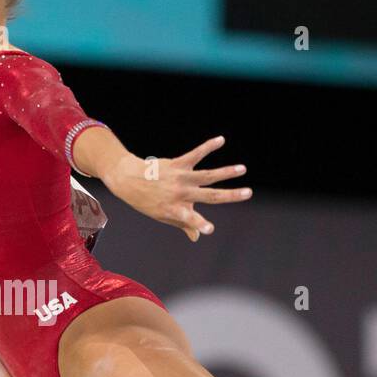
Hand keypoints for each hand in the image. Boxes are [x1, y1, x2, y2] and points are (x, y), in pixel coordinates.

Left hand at [104, 136, 250, 241]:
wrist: (128, 180)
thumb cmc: (147, 201)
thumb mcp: (162, 216)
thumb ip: (183, 224)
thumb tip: (196, 236)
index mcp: (175, 210)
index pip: (189, 220)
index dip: (199, 225)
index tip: (208, 230)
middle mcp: (179, 194)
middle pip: (209, 195)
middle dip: (230, 195)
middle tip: (248, 193)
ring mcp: (180, 178)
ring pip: (207, 175)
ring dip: (226, 171)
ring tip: (242, 169)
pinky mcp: (178, 164)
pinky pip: (195, 154)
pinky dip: (208, 146)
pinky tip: (221, 140)